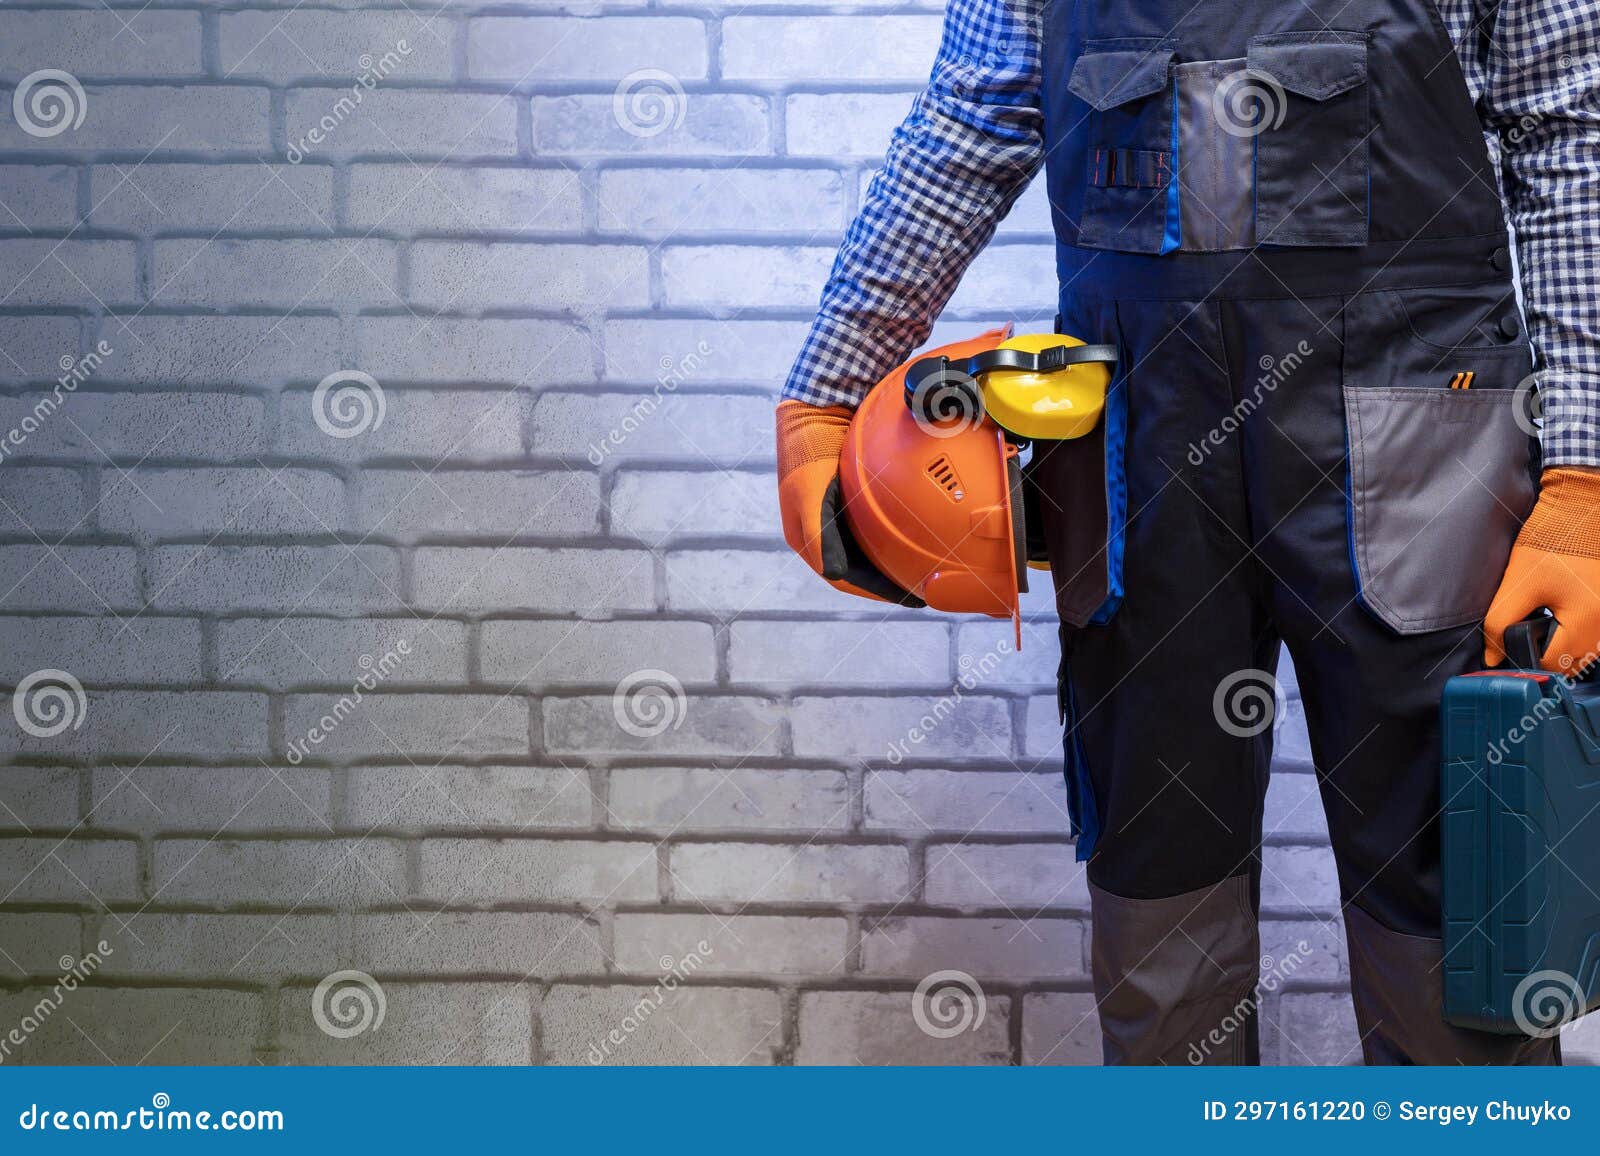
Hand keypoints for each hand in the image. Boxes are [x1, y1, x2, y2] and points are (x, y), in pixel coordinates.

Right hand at [775, 400, 921, 604]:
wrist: (815, 407)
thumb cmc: (808, 452)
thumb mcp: (808, 493)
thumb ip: (819, 536)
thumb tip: (833, 574)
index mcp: (806, 538)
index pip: (845, 578)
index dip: (876, 590)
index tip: (907, 596)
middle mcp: (821, 530)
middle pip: (859, 567)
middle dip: (887, 578)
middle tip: (923, 584)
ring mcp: (835, 513)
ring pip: (868, 547)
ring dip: (892, 557)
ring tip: (923, 564)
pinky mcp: (849, 496)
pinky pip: (874, 522)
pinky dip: (893, 531)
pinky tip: (917, 529)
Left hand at [1483, 466, 1599, 671]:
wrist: (1583, 510)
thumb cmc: (1553, 542)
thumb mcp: (1518, 583)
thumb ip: (1500, 622)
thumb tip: (1494, 656)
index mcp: (1587, 622)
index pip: (1553, 664)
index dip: (1526, 658)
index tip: (1511, 647)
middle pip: (1571, 660)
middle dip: (1544, 652)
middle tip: (1526, 629)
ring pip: (1583, 650)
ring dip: (1561, 643)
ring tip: (1543, 619)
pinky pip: (1592, 635)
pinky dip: (1574, 631)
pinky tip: (1560, 614)